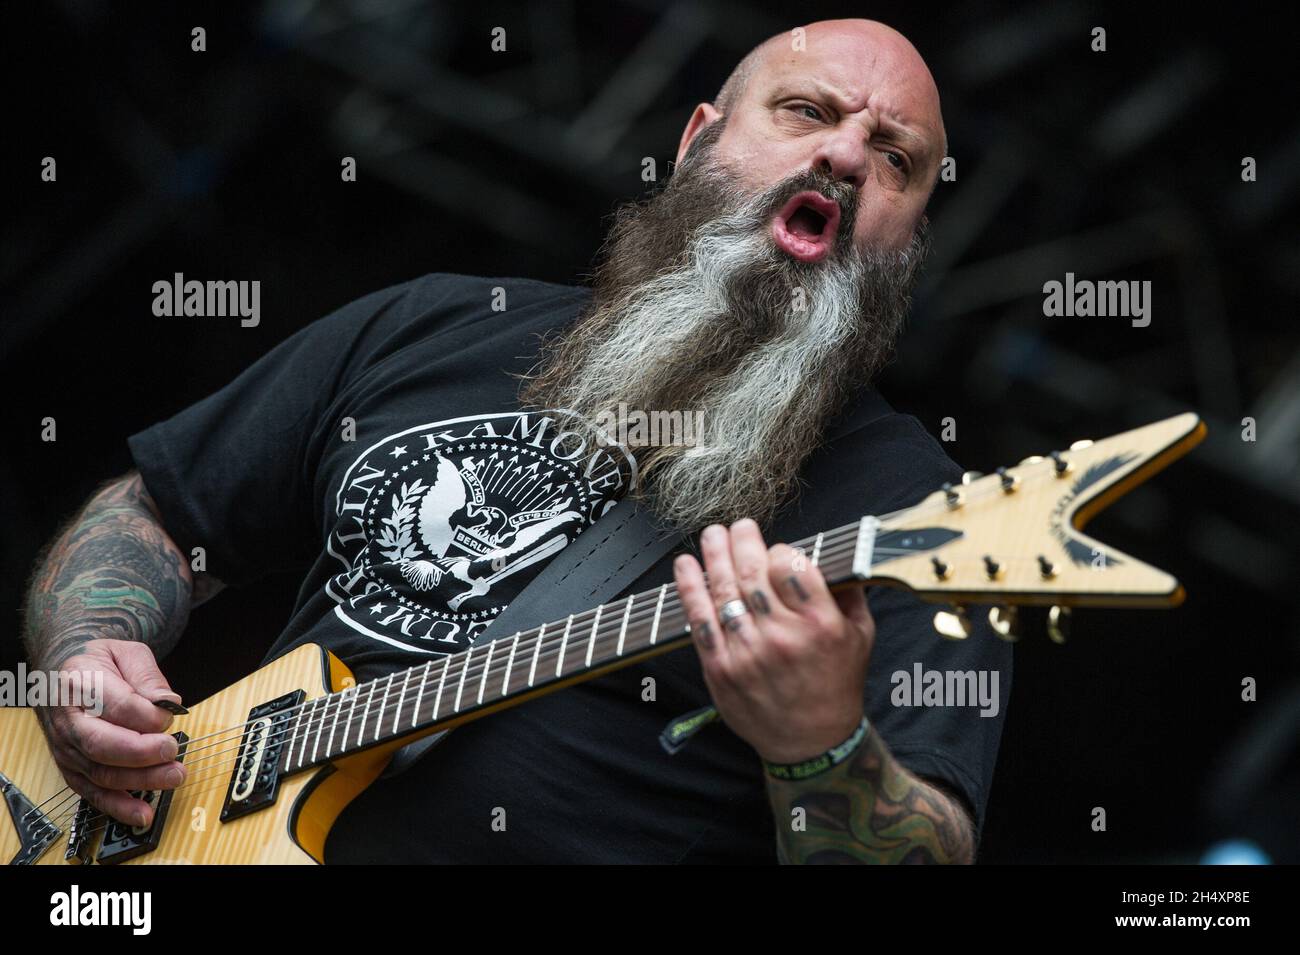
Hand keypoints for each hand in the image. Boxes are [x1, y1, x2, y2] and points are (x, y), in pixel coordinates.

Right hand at [36, 639, 186, 827]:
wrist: (63, 673)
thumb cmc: (98, 663)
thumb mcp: (126, 653)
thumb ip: (148, 676)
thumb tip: (168, 704)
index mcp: (80, 682)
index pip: (116, 705)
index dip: (147, 715)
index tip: (170, 715)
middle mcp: (67, 719)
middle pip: (103, 744)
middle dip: (143, 752)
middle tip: (173, 750)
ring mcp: (66, 748)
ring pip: (101, 772)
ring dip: (140, 780)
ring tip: (173, 776)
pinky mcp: (71, 768)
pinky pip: (92, 792)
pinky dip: (118, 806)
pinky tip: (142, 813)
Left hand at [673, 518, 875, 763]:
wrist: (811, 742)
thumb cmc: (835, 687)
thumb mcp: (860, 639)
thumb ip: (849, 595)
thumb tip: (836, 555)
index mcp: (821, 625)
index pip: (791, 567)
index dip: (780, 551)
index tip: (777, 550)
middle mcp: (783, 636)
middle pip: (753, 572)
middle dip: (743, 541)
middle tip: (739, 526)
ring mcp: (748, 652)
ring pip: (724, 590)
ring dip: (714, 555)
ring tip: (713, 535)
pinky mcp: (721, 668)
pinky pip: (700, 619)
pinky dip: (689, 588)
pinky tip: (685, 565)